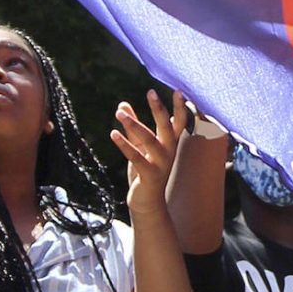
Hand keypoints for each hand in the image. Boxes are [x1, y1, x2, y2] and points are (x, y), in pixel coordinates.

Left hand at [112, 89, 187, 217]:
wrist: (147, 201)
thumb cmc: (146, 170)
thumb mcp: (140, 146)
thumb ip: (132, 126)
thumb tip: (122, 105)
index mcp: (170, 143)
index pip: (179, 122)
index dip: (179, 107)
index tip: (177, 90)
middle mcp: (169, 151)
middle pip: (166, 127)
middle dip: (159, 109)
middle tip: (151, 92)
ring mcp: (161, 163)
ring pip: (149, 140)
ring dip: (134, 125)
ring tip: (120, 113)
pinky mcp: (149, 174)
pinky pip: (136, 157)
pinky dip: (124, 144)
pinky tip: (113, 133)